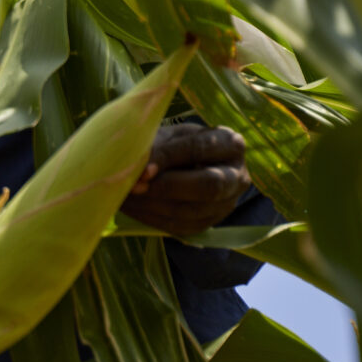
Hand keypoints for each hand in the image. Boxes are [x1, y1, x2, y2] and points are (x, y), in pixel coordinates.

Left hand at [123, 123, 249, 236]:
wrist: (177, 164)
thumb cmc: (172, 143)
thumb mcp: (167, 135)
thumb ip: (158, 147)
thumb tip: (140, 168)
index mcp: (231, 144)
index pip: (200, 149)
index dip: (169, 158)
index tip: (142, 167)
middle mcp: (237, 177)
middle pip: (208, 186)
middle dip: (167, 187)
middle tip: (134, 185)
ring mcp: (225, 205)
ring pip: (191, 210)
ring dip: (152, 205)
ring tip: (124, 194)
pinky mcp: (207, 224)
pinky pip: (179, 226)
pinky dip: (149, 217)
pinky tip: (130, 206)